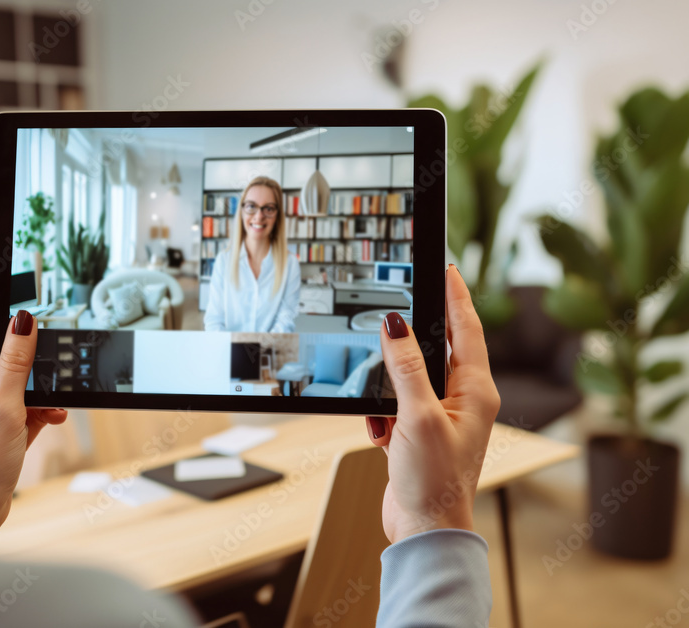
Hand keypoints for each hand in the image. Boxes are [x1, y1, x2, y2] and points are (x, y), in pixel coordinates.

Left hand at [0, 253, 66, 545]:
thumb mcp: (3, 413)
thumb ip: (16, 365)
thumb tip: (23, 323)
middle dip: (22, 368)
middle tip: (43, 369)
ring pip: (4, 386)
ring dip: (31, 395)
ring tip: (50, 409)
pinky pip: (8, 409)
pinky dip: (30, 412)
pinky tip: (50, 419)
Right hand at [365, 265, 499, 543]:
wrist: (424, 530)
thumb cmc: (435, 481)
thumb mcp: (419, 416)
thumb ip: (406, 368)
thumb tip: (396, 326)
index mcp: (476, 391)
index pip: (467, 329)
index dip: (457, 296)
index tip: (447, 267)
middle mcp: (462, 401)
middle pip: (438, 350)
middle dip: (415, 335)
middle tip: (400, 306)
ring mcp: (440, 418)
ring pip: (411, 379)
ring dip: (390, 382)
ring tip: (379, 389)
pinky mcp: (418, 435)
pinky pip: (395, 407)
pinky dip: (381, 413)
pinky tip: (378, 430)